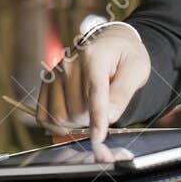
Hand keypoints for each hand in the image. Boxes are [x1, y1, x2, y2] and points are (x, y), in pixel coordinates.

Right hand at [35, 25, 151, 159]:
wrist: (111, 42)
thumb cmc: (125, 56)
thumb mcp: (137, 69)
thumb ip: (123, 92)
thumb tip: (109, 116)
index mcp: (93, 57)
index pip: (94, 94)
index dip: (97, 119)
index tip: (98, 139)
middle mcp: (69, 64)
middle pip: (76, 110)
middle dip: (91, 120)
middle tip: (104, 110)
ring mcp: (55, 73)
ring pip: (59, 116)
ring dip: (75, 122)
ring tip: (89, 110)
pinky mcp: (47, 83)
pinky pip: (43, 114)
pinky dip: (55, 125)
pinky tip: (69, 123)